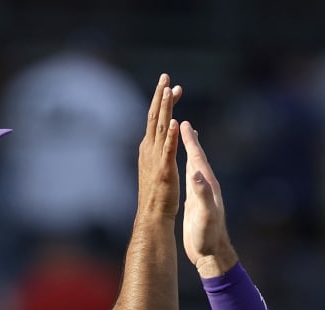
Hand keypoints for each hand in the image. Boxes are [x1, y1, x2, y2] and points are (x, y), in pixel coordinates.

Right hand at [137, 73, 182, 220]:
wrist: (153, 217)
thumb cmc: (157, 197)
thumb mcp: (159, 167)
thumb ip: (163, 150)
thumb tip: (167, 134)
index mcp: (151, 148)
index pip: (156, 119)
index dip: (162, 101)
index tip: (170, 85)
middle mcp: (150, 150)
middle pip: (155, 117)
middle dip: (161, 96)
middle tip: (166, 76)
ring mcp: (157, 160)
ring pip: (160, 128)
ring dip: (165, 108)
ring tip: (169, 90)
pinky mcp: (165, 171)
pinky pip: (168, 150)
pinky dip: (170, 136)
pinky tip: (174, 122)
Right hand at [179, 121, 237, 276]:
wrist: (213, 254)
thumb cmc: (208, 237)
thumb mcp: (205, 215)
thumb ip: (202, 194)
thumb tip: (195, 173)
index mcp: (207, 186)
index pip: (197, 158)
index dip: (190, 141)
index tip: (184, 124)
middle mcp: (206, 187)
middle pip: (197, 158)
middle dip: (190, 141)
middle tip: (184, 124)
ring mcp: (202, 195)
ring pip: (195, 167)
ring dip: (190, 152)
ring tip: (186, 140)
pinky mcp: (197, 203)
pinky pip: (191, 180)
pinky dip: (187, 169)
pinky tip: (187, 169)